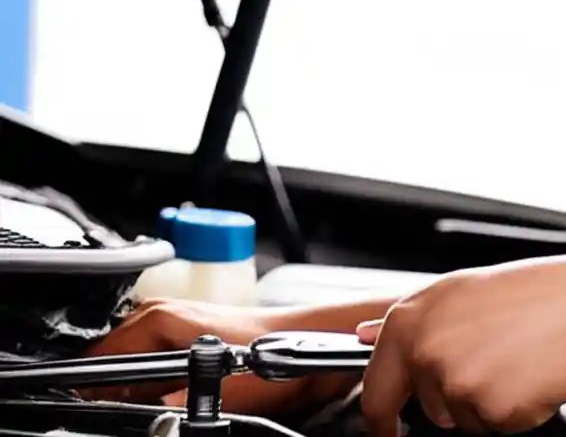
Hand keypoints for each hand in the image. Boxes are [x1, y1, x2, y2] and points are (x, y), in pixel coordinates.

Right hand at [77, 298, 358, 416]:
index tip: (100, 410)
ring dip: (135, 385)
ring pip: (129, 360)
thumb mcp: (216, 394)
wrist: (311, 346)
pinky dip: (152, 379)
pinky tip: (170, 392)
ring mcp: (174, 319)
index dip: (93, 392)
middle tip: (135, 408)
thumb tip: (136, 415)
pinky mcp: (188, 331)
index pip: (94, 359)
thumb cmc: (275, 357)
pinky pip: (150, 359)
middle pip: (108, 359)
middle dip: (113, 388)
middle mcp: (160, 312)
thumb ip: (165, 404)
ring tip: (158, 400)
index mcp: (156, 319)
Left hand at [358, 258, 565, 434]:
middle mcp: (425, 348)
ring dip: (488, 404)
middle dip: (452, 405)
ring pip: (461, 421)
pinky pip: (492, 429)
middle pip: (424, 408)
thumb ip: (416, 322)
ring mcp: (453, 380)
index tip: (385, 428)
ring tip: (518, 360)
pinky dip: (514, 413)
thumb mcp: (464, 294)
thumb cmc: (538, 297)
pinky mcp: (486, 409)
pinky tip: (531, 377)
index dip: (381, 416)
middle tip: (492, 375)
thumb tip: (367, 335)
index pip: (375, 384)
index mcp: (411, 317)